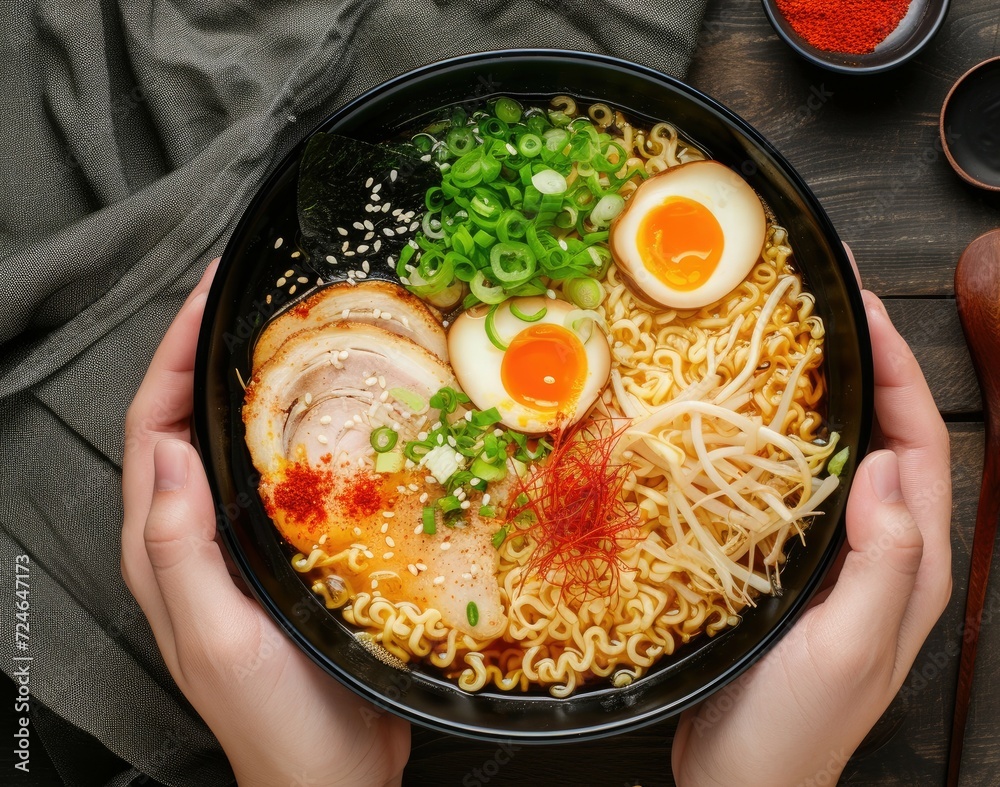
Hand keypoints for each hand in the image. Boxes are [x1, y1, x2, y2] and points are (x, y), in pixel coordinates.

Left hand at [122, 260, 409, 786]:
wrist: (328, 771)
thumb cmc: (273, 718)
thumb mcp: (216, 635)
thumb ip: (178, 547)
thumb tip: (168, 450)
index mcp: (161, 545)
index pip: (150, 426)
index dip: (170, 355)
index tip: (203, 298)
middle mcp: (191, 535)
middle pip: (183, 420)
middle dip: (201, 350)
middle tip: (240, 297)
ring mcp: (236, 542)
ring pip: (229, 441)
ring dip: (244, 382)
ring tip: (282, 335)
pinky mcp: (280, 551)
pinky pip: (274, 473)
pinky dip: (288, 428)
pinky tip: (324, 412)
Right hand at [670, 248, 951, 785]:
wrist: (747, 777)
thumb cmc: (798, 724)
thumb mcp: (848, 648)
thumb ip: (883, 563)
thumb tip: (875, 468)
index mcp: (912, 561)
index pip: (917, 444)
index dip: (897, 373)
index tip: (864, 313)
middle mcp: (884, 549)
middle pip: (887, 437)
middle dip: (869, 366)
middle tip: (830, 306)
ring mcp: (839, 556)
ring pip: (841, 456)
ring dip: (827, 396)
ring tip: (794, 344)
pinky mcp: (795, 564)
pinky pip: (798, 486)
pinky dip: (783, 441)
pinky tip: (751, 420)